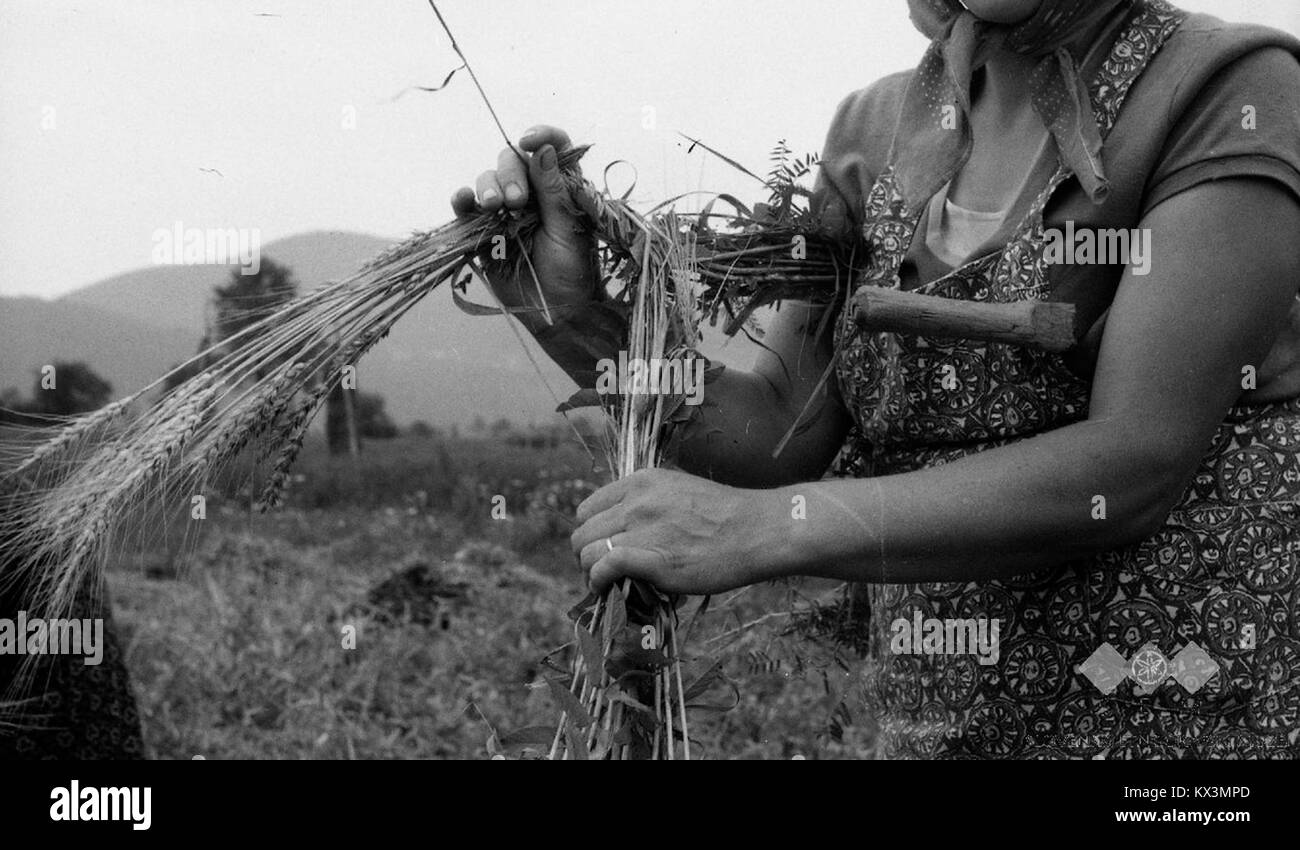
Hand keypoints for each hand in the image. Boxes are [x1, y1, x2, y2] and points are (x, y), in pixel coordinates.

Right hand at [450, 125, 598, 329]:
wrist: (557, 312)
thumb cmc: (573, 271)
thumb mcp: (570, 228)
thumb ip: (554, 189)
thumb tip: (543, 149)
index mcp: (560, 187)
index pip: (551, 147)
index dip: (542, 136)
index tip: (530, 140)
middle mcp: (531, 193)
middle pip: (512, 159)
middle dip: (510, 173)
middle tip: (516, 201)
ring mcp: (505, 211)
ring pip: (487, 180)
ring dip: (488, 186)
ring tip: (495, 207)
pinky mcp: (483, 232)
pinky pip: (466, 208)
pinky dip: (462, 200)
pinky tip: (464, 200)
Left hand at [570, 468, 776, 594]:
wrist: (758, 530)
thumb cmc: (726, 516)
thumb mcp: (680, 491)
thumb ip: (650, 504)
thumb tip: (628, 532)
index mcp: (641, 481)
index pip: (589, 508)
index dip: (592, 533)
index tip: (603, 549)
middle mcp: (636, 501)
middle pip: (582, 532)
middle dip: (586, 555)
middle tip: (602, 573)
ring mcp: (642, 528)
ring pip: (587, 551)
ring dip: (590, 572)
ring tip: (606, 585)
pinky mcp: (651, 557)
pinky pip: (603, 567)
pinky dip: (599, 582)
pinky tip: (608, 590)